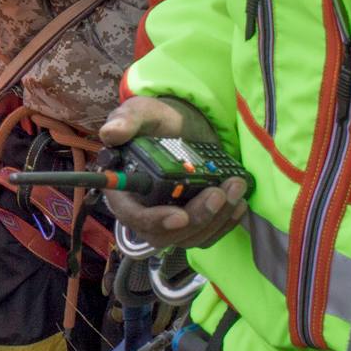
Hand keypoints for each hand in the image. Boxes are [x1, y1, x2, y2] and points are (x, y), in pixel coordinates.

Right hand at [98, 96, 248, 250]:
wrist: (182, 129)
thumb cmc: (157, 123)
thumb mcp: (141, 114)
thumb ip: (126, 122)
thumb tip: (111, 133)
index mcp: (122, 190)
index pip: (132, 216)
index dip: (154, 221)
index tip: (179, 216)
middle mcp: (142, 211)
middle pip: (164, 234)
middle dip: (196, 218)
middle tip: (218, 193)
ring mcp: (168, 220)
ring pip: (190, 236)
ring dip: (217, 217)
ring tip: (235, 187)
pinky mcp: (191, 222)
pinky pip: (208, 235)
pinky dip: (226, 222)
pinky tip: (239, 202)